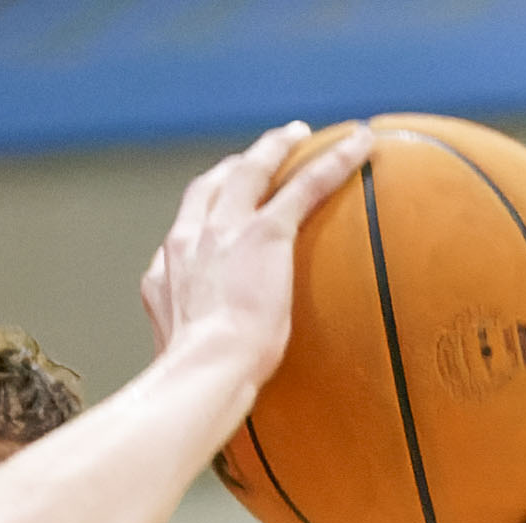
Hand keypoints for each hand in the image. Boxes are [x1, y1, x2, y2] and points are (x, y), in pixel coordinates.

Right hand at [140, 121, 373, 383]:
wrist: (202, 373)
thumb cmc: (196, 385)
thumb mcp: (184, 364)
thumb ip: (196, 354)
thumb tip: (212, 383)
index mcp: (165, 275)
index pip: (185, 229)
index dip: (204, 210)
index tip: (221, 206)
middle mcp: (188, 243)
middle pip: (212, 186)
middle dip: (235, 166)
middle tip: (260, 155)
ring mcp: (224, 232)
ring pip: (252, 171)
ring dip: (276, 147)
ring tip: (299, 133)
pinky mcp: (264, 233)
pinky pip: (304, 185)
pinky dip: (335, 160)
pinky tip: (360, 143)